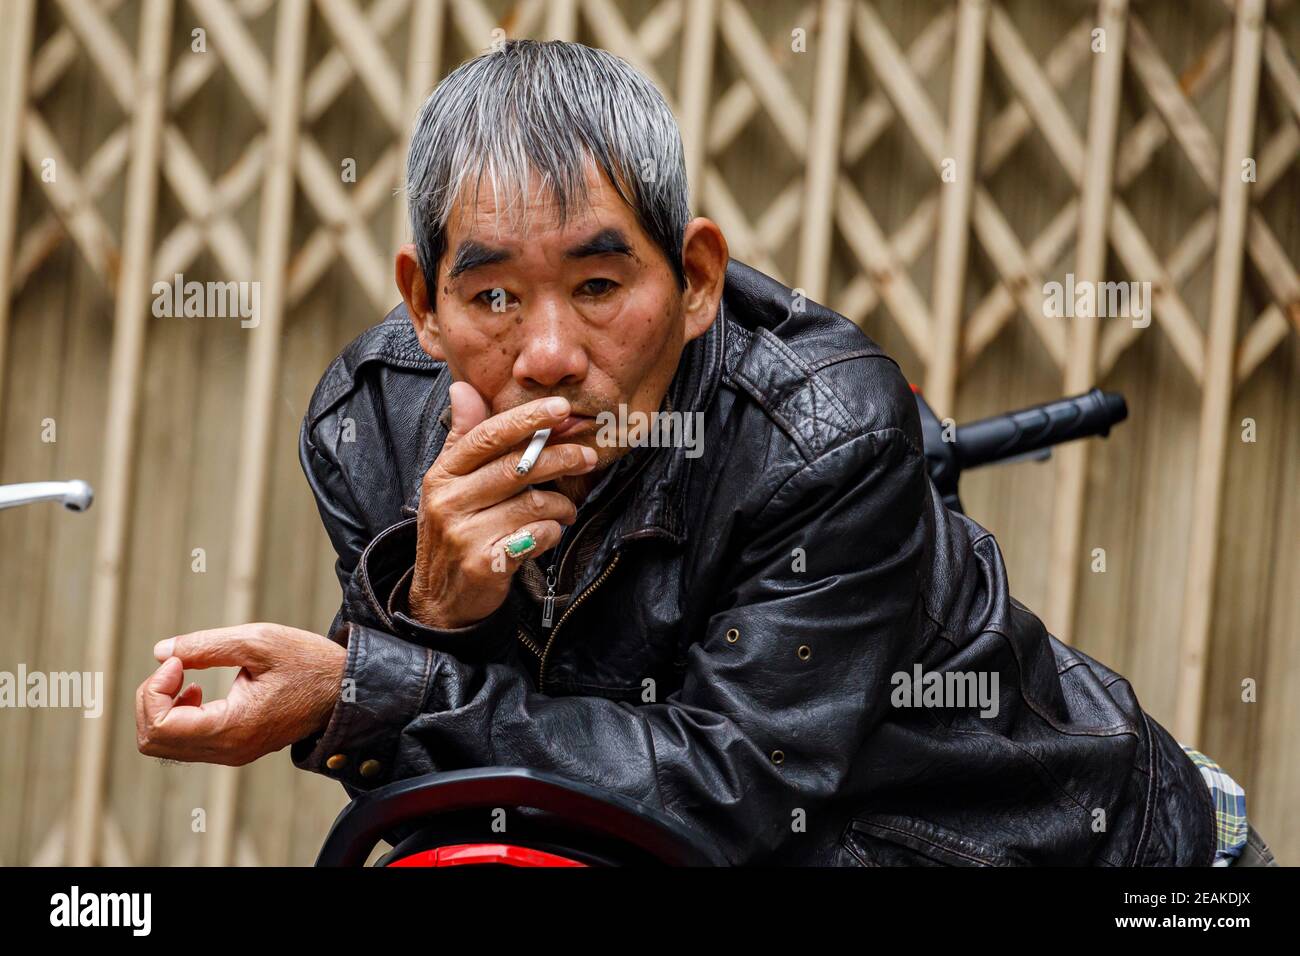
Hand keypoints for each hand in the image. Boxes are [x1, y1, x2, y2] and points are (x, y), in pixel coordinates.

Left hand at [135, 623, 346, 765]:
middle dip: (152, 698)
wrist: (346, 690)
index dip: (155, 690)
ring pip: (164, 744)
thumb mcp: (259, 641)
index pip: (159, 727)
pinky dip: (176, 715)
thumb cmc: (308, 662)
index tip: (178, 661)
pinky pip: (184, 743)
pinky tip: (196, 690)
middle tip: (176, 665)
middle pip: (153, 741)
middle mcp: (229, 750)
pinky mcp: (234, 749)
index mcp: (233, 728)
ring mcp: (231, 753)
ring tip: (186, 675)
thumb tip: (160, 652)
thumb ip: (205, 646)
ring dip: (162, 706)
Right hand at [409, 382, 596, 627]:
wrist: (440, 599)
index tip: (560, 408)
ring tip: (566, 509)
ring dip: (561, 504)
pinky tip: (549, 533)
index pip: (486, 436)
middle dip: (561, 458)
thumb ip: (463, 438)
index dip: (526, 419)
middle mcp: (448, 501)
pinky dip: (552, 532)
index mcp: (441, 475)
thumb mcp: (449, 484)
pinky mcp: (485, 564)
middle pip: (516, 467)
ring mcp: (464, 534)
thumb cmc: (454, 532)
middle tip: (587, 457)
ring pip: (533, 503)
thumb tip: (463, 388)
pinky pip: (537, 536)